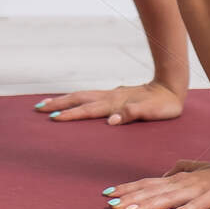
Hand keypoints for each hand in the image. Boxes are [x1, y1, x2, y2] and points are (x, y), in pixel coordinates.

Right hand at [34, 80, 183, 124]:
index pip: (89, 109)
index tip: (54, 118)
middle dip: (58, 104)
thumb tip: (111, 121)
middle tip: (38, 108)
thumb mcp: (152, 112)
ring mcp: (111, 95)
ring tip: (47, 104)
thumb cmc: (163, 104)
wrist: (171, 87)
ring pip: (82, 96)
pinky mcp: (115, 96)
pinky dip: (77, 100)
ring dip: (64, 100)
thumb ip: (132, 114)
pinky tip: (73, 103)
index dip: (72, 114)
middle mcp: (110, 98)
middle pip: (79, 99)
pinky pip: (90, 97)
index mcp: (115, 103)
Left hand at [103, 159, 209, 208]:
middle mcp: (182, 182)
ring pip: (168, 198)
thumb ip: (176, 172)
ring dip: (148, 205)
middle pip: (152, 191)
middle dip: (130, 198)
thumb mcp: (193, 171)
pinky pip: (196, 206)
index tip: (108, 194)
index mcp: (176, 178)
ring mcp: (196, 190)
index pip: (147, 183)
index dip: (127, 188)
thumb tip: (162, 177)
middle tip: (110, 205)